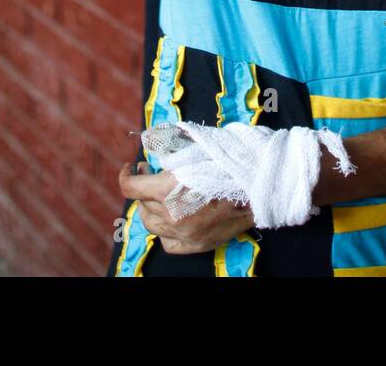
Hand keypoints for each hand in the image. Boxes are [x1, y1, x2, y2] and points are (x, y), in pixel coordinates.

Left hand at [118, 161, 255, 254]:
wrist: (258, 186)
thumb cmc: (228, 162)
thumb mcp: (195, 148)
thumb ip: (170, 148)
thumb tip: (151, 143)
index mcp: (168, 189)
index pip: (130, 187)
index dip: (126, 175)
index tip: (131, 167)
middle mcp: (172, 215)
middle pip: (142, 203)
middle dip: (142, 187)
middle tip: (149, 174)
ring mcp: (184, 233)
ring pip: (152, 224)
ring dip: (150, 208)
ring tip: (158, 196)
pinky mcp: (197, 244)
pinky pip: (168, 242)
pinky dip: (164, 230)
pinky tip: (169, 219)